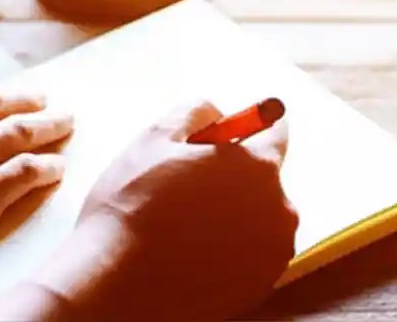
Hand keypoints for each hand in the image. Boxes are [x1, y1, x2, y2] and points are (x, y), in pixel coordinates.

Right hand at [1, 101, 296, 321]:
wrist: (117, 281)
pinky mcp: (261, 286)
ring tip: (186, 224)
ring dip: (234, 214)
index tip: (227, 137)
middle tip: (187, 187)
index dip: (246, 130)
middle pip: (264, 179)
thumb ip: (195, 111)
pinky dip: (232, 250)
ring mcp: (273, 252)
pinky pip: (252, 255)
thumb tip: (216, 111)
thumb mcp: (155, 138)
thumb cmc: (131, 206)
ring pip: (258, 218)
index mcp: (258, 166)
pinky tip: (194, 251)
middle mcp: (279, 208)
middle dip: (233, 177)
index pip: (275, 133)